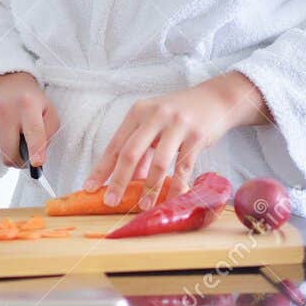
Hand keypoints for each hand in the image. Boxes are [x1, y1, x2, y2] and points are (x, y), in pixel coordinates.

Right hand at [0, 71, 59, 168]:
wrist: (7, 83)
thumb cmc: (32, 101)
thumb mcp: (49, 111)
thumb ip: (49, 133)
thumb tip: (38, 156)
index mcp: (27, 105)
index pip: (32, 131)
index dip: (35, 150)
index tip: (37, 164)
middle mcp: (5, 110)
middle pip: (10, 152)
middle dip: (20, 162)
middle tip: (28, 158)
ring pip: (1, 154)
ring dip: (11, 154)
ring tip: (17, 139)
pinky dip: (2, 147)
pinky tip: (7, 134)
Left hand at [83, 72, 269, 208]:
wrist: (214, 98)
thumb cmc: (178, 114)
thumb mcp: (155, 123)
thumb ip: (142, 148)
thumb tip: (127, 179)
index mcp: (138, 111)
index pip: (115, 144)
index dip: (102, 168)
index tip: (90, 187)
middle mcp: (155, 115)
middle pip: (131, 152)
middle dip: (119, 180)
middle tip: (111, 201)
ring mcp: (177, 125)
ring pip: (159, 163)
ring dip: (150, 188)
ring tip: (143, 207)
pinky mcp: (197, 136)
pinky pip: (184, 167)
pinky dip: (177, 187)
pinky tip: (172, 200)